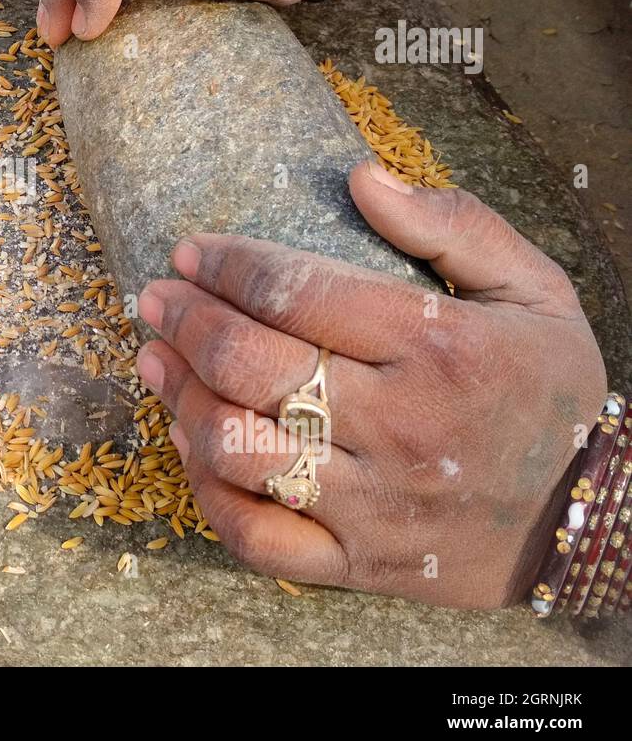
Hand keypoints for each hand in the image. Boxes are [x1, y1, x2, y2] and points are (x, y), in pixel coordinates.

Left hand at [134, 161, 606, 609]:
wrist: (587, 520)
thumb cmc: (550, 392)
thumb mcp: (535, 291)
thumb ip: (454, 225)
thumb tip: (361, 177)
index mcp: (437, 347)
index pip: (296, 291)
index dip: (227, 264)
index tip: (190, 252)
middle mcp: (398, 426)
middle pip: (251, 363)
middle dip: (185, 320)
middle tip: (154, 298)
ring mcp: (372, 502)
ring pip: (238, 448)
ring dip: (179, 397)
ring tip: (153, 360)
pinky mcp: (357, 562)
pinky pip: (257, 535)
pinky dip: (207, 491)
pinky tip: (187, 443)